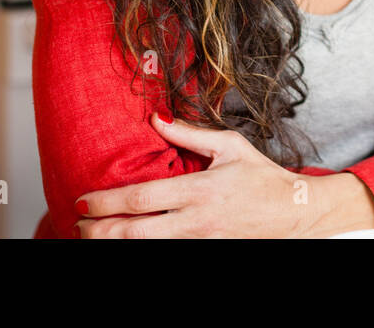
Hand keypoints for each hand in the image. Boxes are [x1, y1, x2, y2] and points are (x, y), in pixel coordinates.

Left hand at [74, 112, 373, 237]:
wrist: (295, 212)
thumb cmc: (262, 177)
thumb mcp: (230, 146)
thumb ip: (190, 133)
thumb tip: (156, 119)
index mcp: (200, 190)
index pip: (142, 199)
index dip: (107, 202)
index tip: (84, 200)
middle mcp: (197, 221)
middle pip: (135, 232)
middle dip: (100, 230)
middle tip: (78, 224)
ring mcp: (201, 242)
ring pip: (147, 249)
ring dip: (115, 244)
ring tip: (93, 236)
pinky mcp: (208, 252)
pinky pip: (168, 254)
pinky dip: (144, 250)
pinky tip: (127, 244)